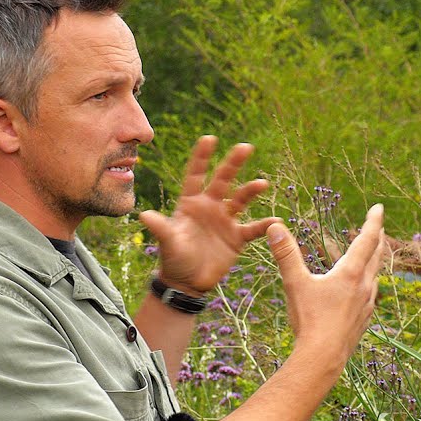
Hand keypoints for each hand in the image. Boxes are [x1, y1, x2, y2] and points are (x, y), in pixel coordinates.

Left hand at [139, 136, 278, 293]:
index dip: (202, 157)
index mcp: (191, 203)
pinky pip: (253, 229)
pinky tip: (275, 222)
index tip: (209, 138)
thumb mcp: (167, 242)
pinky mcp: (236, 238)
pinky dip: (264, 226)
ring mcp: (225, 221)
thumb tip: (144, 215)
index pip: (196, 175)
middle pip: (223, 180)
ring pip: (241, 200)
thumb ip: (160, 227)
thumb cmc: (173, 259)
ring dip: (251, 191)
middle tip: (245, 147)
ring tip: (262, 184)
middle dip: (233, 163)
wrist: (186, 282)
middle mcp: (210, 207)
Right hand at [266, 204, 385, 367]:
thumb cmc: (309, 320)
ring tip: (371, 258)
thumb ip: (286, 254)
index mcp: (350, 274)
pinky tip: (363, 293)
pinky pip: (370, 297)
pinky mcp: (363, 321)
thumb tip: (274, 227)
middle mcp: (364, 287)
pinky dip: (368, 286)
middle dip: (376, 239)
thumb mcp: (295, 283)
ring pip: (374, 277)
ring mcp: (366, 305)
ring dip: (373, 263)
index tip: (378, 208)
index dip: (373, 222)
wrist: (323, 358)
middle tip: (378, 228)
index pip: (367, 240)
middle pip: (376, 257)